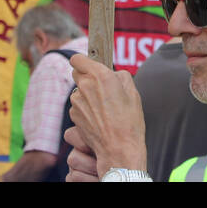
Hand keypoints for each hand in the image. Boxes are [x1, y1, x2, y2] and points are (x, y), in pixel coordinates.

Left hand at [67, 53, 147, 178]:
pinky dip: (84, 109)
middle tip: (100, 87)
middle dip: (86, 76)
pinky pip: (78, 106)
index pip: (78, 58)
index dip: (84, 60)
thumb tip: (113, 74)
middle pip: (77, 73)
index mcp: (100, 75)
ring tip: (103, 107)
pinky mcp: (74, 115)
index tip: (90, 64)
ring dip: (86, 94)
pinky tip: (98, 118)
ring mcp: (77, 101)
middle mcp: (85, 85)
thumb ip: (120, 76)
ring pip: (78, 91)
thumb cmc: (129, 121)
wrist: (119, 149)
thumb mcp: (133, 92)